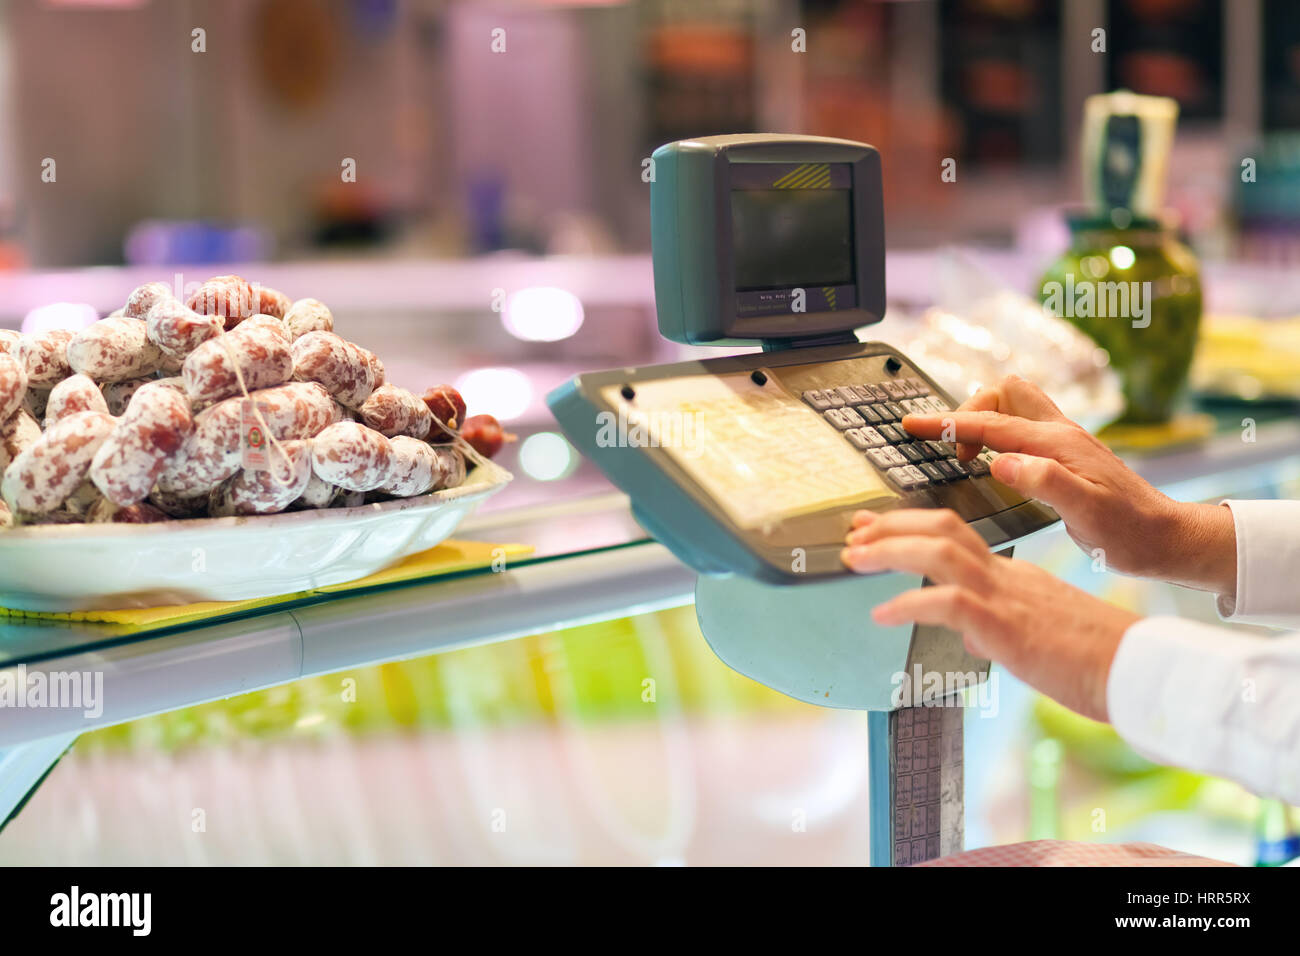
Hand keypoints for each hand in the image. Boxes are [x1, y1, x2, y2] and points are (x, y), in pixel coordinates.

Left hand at [841, 508, 1139, 721]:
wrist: (1140, 673)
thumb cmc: (1094, 662)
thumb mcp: (1038, 637)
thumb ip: (1000, 628)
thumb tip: (972, 635)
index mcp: (1015, 576)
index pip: (955, 535)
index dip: (909, 527)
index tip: (873, 528)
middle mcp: (1008, 576)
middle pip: (943, 527)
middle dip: (891, 526)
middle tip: (852, 533)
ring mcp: (1009, 597)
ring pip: (940, 552)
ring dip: (890, 550)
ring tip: (854, 558)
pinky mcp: (1009, 627)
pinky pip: (949, 602)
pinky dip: (909, 603)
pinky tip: (882, 613)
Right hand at [901, 375, 1236, 595]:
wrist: (1167, 539)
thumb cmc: (1130, 533)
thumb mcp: (1086, 513)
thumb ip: (1044, 482)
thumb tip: (1001, 462)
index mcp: (1058, 444)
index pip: (991, 424)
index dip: (947, 424)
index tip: (912, 425)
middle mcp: (1061, 433)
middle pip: (1004, 393)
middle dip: (970, 411)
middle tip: (956, 451)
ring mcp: (1065, 441)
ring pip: (1014, 404)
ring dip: (985, 419)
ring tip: (970, 456)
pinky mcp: (1067, 454)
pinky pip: (1023, 426)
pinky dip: (999, 434)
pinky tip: (995, 463)